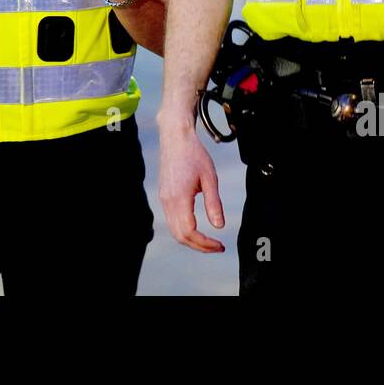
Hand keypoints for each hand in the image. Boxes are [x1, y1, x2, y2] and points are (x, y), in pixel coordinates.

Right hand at [158, 124, 225, 252]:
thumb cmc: (194, 154)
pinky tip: (198, 228)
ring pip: (174, 231)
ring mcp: (164, 199)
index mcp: (179, 198)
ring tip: (209, 241)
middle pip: (180, 236)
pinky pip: (172, 221)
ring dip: (191, 240)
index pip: (190, 232)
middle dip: (199, 246)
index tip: (220, 245)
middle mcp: (168, 201)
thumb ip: (214, 203)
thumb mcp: (210, 177)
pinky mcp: (164, 196)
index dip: (205, 243)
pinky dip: (184, 231)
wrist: (175, 137)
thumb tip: (219, 226)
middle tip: (217, 247)